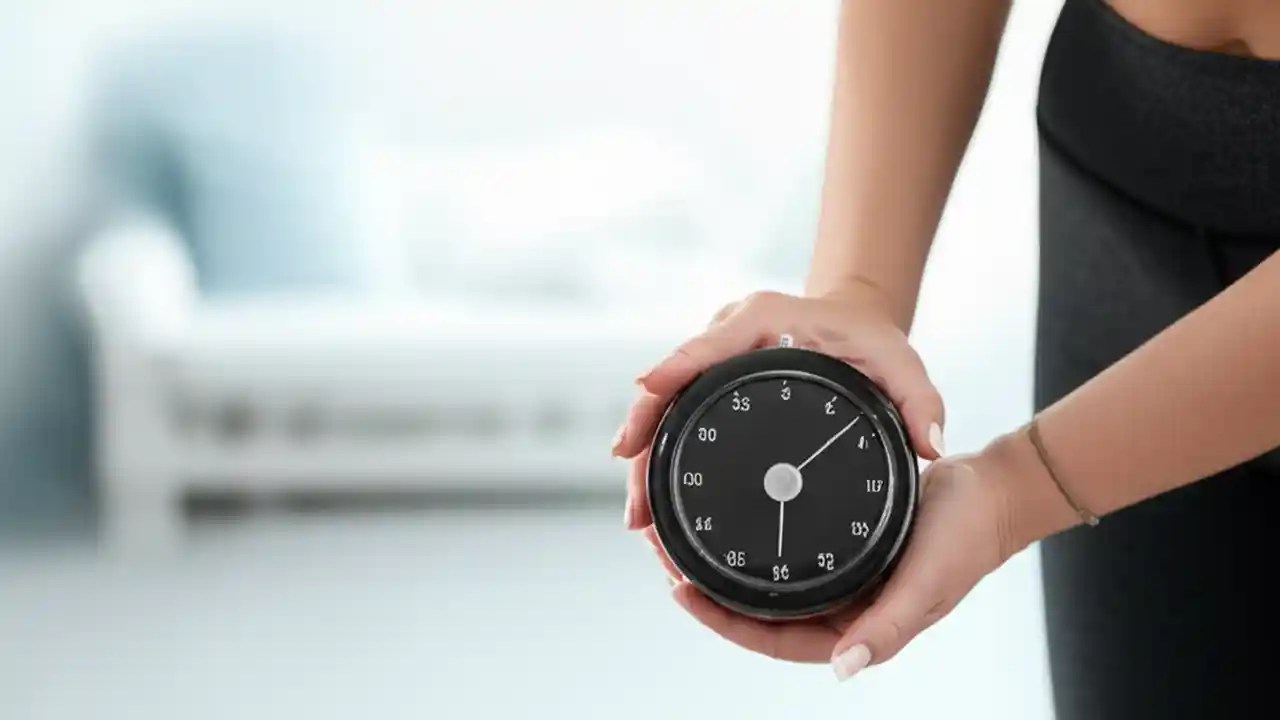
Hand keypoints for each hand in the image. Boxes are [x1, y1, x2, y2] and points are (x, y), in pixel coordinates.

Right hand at [615, 285, 945, 529]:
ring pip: (664, 402)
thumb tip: (932, 446)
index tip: (647, 390)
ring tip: (638, 515)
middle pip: (670, 379)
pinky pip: (675, 411)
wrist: (851, 320)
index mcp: (763, 318)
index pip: (711, 343)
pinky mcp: (710, 381)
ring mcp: (714, 357)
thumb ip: (921, 401)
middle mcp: (727, 333)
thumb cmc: (870, 339)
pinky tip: (651, 496)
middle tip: (637, 497)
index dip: (675, 366)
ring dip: (643, 452)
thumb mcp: (900, 362)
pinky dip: (658, 449)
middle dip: (644, 431)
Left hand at [652, 445, 1024, 680]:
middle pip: (760, 611)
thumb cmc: (966, 539)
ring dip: (722, 564)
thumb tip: (847, 669)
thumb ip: (889, 626)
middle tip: (664, 553)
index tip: (681, 591)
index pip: (774, 639)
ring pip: (766, 581)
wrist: (989, 490)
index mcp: (857, 631)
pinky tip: (727, 519)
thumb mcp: (926, 582)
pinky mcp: (841, 546)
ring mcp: (840, 578)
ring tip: (681, 535)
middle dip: (708, 589)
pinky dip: (752, 539)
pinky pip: (784, 552)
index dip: (723, 622)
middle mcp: (842, 609)